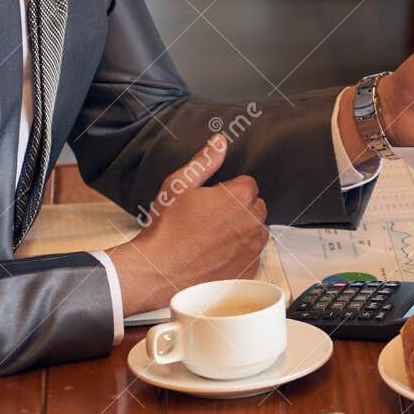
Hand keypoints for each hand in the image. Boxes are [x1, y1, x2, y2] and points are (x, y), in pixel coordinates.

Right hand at [105, 134, 269, 316]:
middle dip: (239, 209)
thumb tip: (220, 141)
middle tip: (210, 219)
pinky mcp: (248, 270)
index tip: (211, 201)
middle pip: (256, 207)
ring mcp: (252, 249)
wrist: (156, 272)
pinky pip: (253, 255)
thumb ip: (204, 161)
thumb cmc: (165, 229)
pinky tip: (217, 256)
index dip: (228, 190)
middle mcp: (252, 222)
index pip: (248, 184)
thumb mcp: (179, 186)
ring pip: (257, 231)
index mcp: (239, 198)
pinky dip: (240, 254)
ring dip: (242, 231)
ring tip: (213, 238)